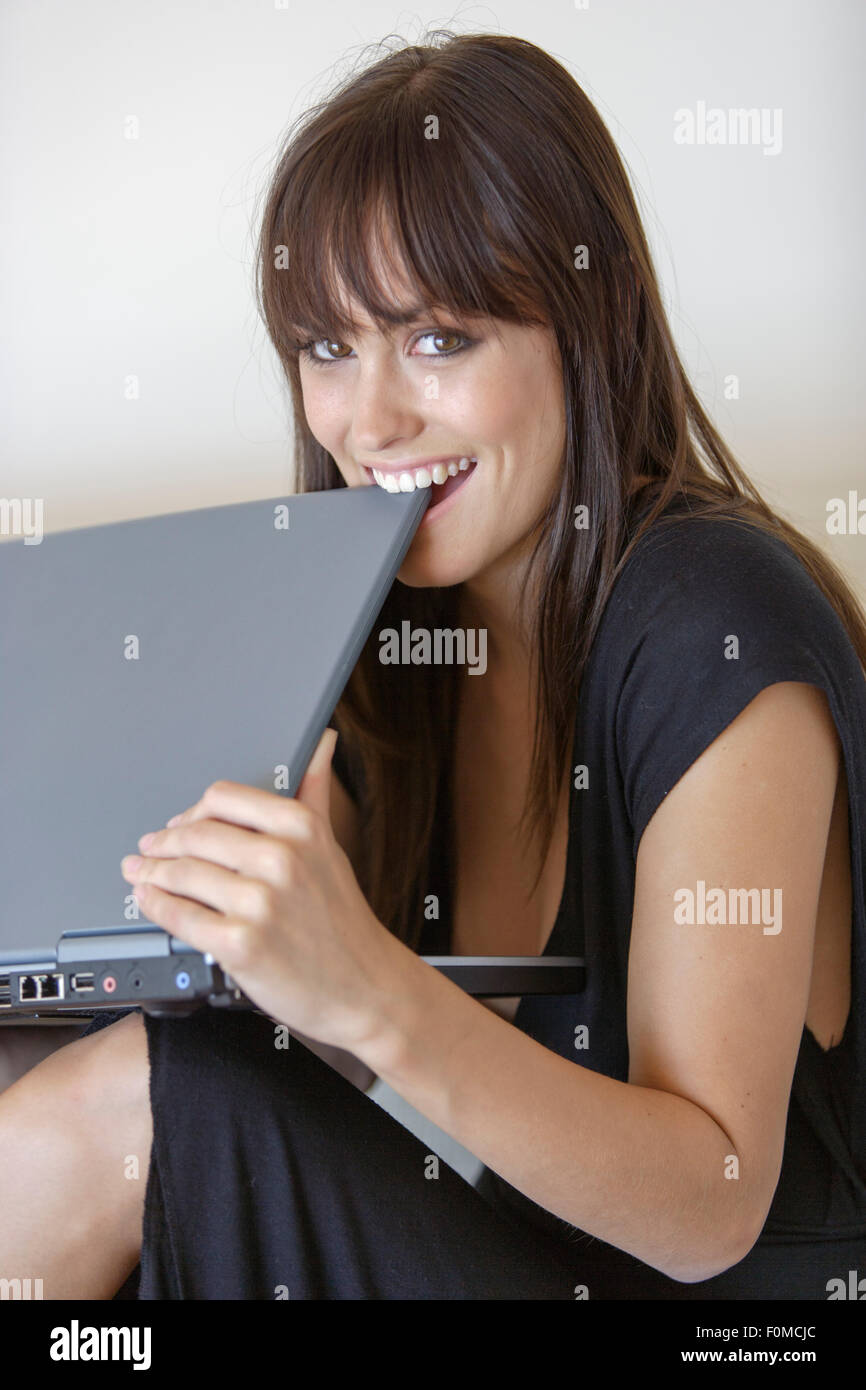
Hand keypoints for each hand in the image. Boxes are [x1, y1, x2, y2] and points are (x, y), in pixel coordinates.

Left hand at [119, 729, 397, 1052]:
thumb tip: (322, 742)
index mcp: (301, 827)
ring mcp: (260, 902)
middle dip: (162, 844)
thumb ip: (314, 793)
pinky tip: (150, 901)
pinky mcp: (241, 944)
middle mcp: (281, 859)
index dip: (191, 811)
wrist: (364, 986)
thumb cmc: (341, 919)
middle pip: (195, 834)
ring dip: (151, 874)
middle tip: (148, 851)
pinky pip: (179, 916)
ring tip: (141, 875)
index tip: (179, 824)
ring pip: (181, 874)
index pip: (222, 797)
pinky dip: (156, 907)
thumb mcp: (329, 847)